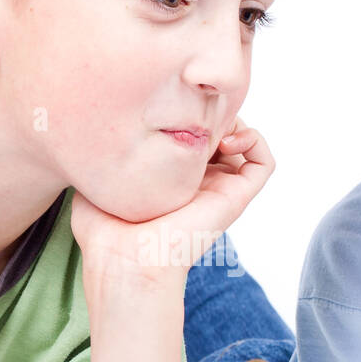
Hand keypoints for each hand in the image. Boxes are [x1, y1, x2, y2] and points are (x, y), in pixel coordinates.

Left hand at [68, 118, 275, 278]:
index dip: (186, 112)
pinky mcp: (236, 197)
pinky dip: (255, 141)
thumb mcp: (97, 177)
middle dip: (212, 111)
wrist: (126, 258)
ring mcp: (219, 188)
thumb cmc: (105, 230)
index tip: (167, 103)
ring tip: (212, 125)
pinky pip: (264, 163)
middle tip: (191, 109)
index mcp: (170, 177)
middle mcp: (198, 181)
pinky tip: (227, 140)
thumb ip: (103, 151)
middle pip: (219, 133)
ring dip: (236, 122)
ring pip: (244, 144)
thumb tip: (98, 123)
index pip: (189, 135)